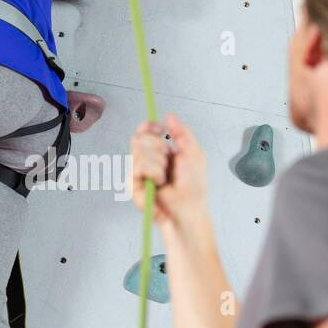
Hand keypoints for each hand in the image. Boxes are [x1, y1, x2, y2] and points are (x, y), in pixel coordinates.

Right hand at [130, 112, 207, 227]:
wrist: (187, 212)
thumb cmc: (193, 189)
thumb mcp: (194, 155)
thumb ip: (182, 133)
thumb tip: (169, 115)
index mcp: (159, 152)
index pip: (144, 131)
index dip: (148, 126)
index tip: (159, 128)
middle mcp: (146, 161)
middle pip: (138, 138)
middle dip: (157, 148)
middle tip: (168, 164)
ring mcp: (138, 174)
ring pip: (139, 151)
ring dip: (158, 164)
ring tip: (165, 179)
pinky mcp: (132, 186)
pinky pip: (139, 167)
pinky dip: (153, 174)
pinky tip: (158, 185)